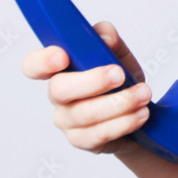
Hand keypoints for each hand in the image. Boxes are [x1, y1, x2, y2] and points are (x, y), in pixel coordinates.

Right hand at [21, 21, 151, 156]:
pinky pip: (100, 134)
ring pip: (85, 114)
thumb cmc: (119, 78)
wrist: (136, 110)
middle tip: (120, 74)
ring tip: (143, 94)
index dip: (42, 61)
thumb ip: (109, 39)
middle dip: (92, 81)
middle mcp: (58, 95)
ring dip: (119, 103)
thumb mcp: (118, 53)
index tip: (62, 56)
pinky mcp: (82, 140)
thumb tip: (105, 37)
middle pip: (59, 90)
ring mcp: (67, 120)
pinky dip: (124, 122)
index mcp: (60, 69)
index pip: (34, 65)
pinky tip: (141, 114)